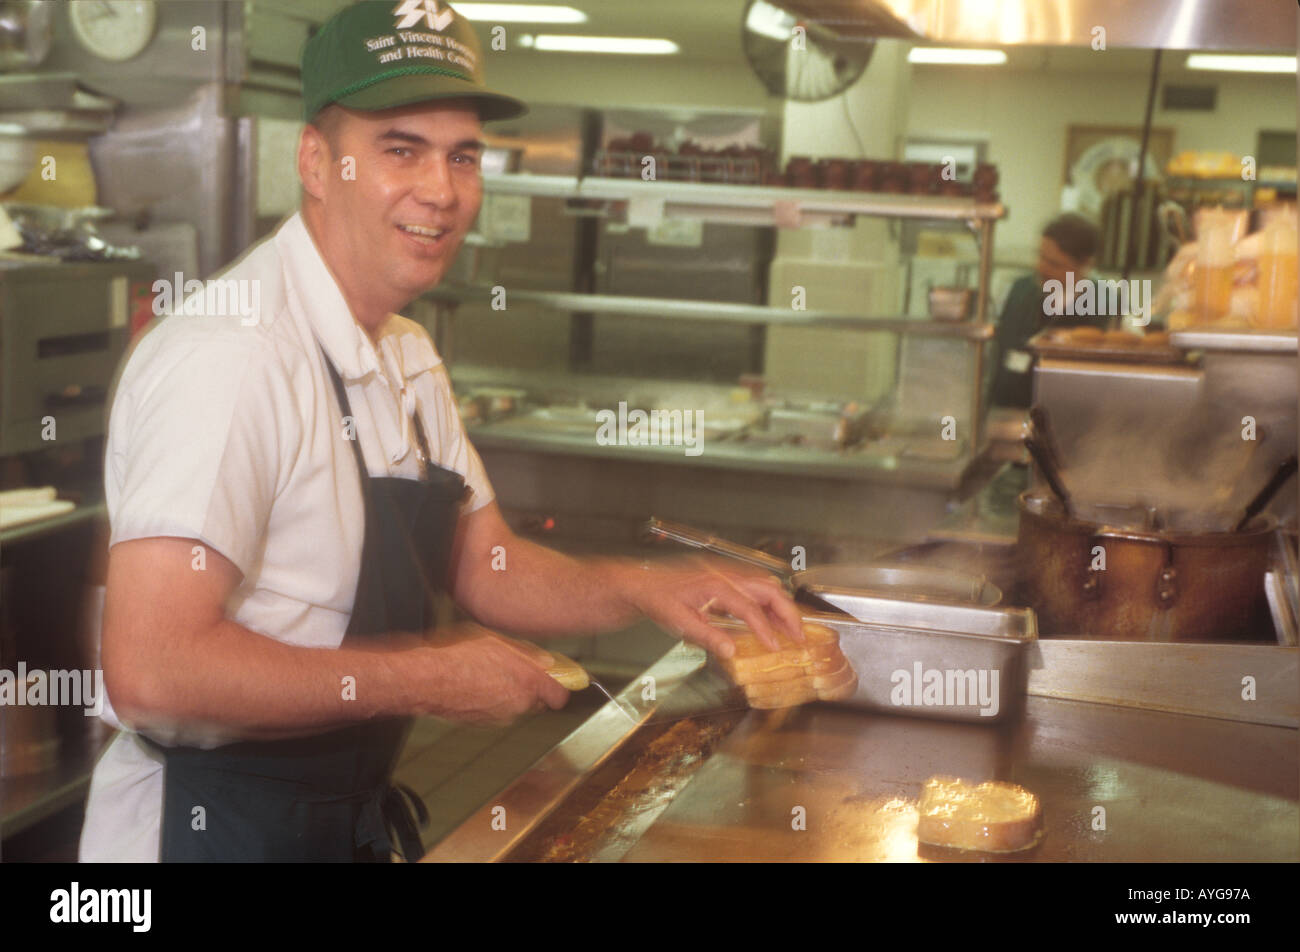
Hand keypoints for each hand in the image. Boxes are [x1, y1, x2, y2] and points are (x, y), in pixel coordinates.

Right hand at [411, 623, 569, 725]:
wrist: (429, 680)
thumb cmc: (459, 657)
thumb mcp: (498, 643)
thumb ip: (527, 655)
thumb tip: (544, 662)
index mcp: (528, 682)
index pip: (559, 696)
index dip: (558, 688)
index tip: (554, 680)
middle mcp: (518, 704)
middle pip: (537, 702)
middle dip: (532, 689)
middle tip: (517, 671)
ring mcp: (501, 717)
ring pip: (516, 706)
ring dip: (510, 694)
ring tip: (490, 674)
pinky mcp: (484, 723)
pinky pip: (497, 712)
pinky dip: (492, 702)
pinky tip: (477, 685)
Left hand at [614, 555, 803, 657]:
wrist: (643, 584)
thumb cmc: (658, 599)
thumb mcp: (679, 622)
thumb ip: (708, 637)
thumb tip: (733, 651)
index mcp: (714, 584)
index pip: (749, 608)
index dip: (765, 629)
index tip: (776, 646)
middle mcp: (724, 574)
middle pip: (768, 588)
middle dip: (787, 612)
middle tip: (799, 635)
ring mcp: (726, 572)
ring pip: (765, 583)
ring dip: (781, 605)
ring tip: (790, 628)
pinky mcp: (725, 575)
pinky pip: (755, 584)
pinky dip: (769, 600)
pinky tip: (770, 617)